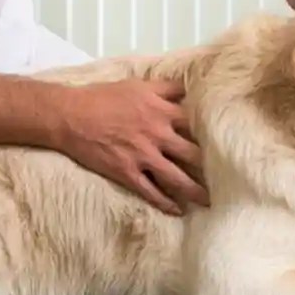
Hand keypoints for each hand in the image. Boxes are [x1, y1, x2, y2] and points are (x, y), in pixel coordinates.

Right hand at [52, 79, 207, 215]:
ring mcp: (143, 155)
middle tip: (224, 176)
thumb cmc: (102, 96)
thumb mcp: (136, 84)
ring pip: (177, 177)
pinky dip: (165, 203)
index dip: (209, 130)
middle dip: (209, 166)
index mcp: (160, 109)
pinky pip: (151, 192)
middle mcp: (157, 133)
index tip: (222, 140)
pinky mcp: (127, 172)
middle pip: (193, 153)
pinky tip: (176, 210)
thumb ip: (163, 88)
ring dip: (194, 191)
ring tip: (208, 200)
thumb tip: (186, 88)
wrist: (70, 115)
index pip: (194, 121)